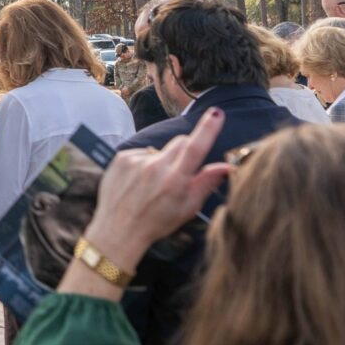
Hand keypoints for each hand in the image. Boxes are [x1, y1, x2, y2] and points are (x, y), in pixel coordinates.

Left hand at [83, 108, 231, 268]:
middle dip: (186, 151)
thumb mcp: (187, 208)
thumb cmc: (156, 222)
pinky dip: (144, 164)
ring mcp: (135, 161)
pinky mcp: (120, 158)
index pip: (194, 148)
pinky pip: (141, 153)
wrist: (117, 230)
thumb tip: (227, 166)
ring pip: (160, 150)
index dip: (207, 130)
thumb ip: (207, 183)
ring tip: (152, 185)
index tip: (216, 113)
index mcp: (174, 180)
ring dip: (162, 161)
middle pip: (180, 143)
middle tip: (180, 172)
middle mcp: (154, 167)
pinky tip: (138, 182)